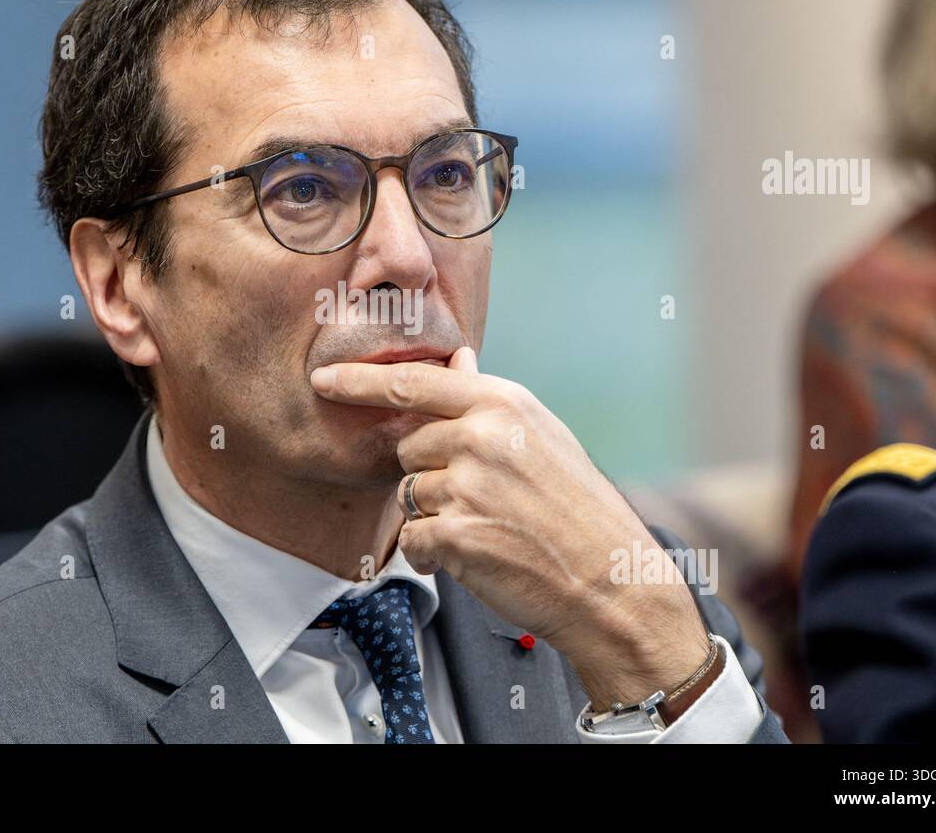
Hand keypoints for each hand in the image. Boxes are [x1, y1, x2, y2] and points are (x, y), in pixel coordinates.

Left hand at [310, 347, 710, 708]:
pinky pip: (412, 540)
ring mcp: (467, 485)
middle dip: (430, 475)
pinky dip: (433, 555)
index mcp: (502, 402)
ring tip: (489, 530)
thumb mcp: (543, 434)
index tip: (324, 381)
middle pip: (408, 448)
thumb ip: (489, 399)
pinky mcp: (456, 534)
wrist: (610, 579)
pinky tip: (476, 557)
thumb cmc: (577, 508)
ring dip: (435, 518)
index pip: (413, 382)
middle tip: (484, 500)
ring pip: (410, 496)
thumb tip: (460, 355)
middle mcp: (481, 436)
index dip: (361, 381)